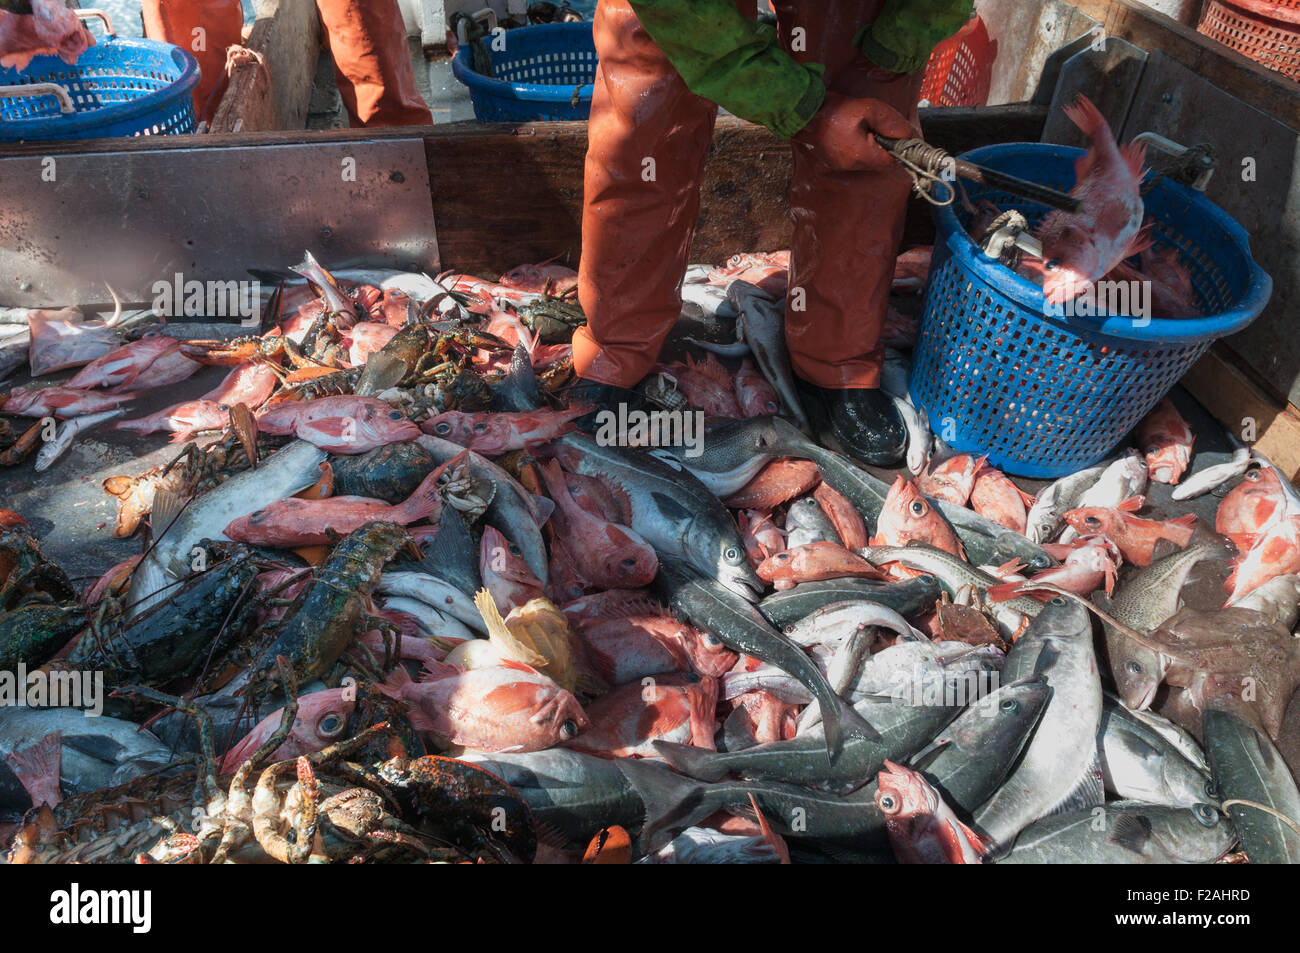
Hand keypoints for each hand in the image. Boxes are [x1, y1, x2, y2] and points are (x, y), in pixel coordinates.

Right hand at [792, 91, 912, 172]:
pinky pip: (854, 159)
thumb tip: (908, 136)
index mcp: (862, 156)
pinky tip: (851, 134)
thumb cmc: (838, 109)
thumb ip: (892, 123)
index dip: (899, 149)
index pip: (892, 162)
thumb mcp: (871, 109)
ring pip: (867, 161)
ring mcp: (840, 166)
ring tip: (862, 128)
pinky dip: (858, 148)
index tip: (898, 135)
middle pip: (879, 163)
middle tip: (877, 127)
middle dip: (884, 147)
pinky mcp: (833, 163)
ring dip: (871, 148)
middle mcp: (851, 166)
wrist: (807, 112)